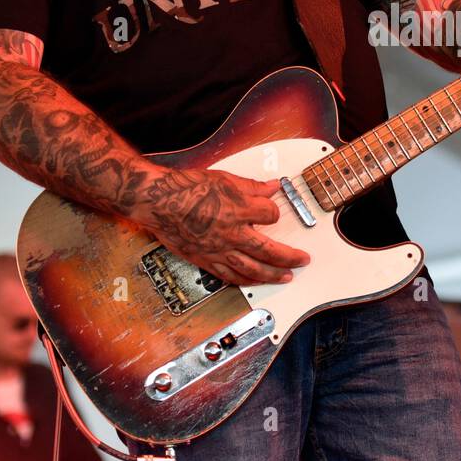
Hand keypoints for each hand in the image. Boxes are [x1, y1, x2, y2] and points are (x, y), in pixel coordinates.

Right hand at [138, 167, 309, 284]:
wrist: (157, 202)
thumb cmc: (185, 188)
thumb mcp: (224, 178)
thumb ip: (251, 186)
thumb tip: (272, 186)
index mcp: (239, 209)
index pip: (271, 214)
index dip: (276, 211)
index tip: (274, 210)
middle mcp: (232, 233)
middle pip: (270, 250)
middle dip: (290, 257)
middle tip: (303, 259)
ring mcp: (219, 250)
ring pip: (252, 269)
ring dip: (273, 275)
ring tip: (287, 277)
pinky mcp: (206, 260)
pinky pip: (230, 276)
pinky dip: (245, 281)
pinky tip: (254, 282)